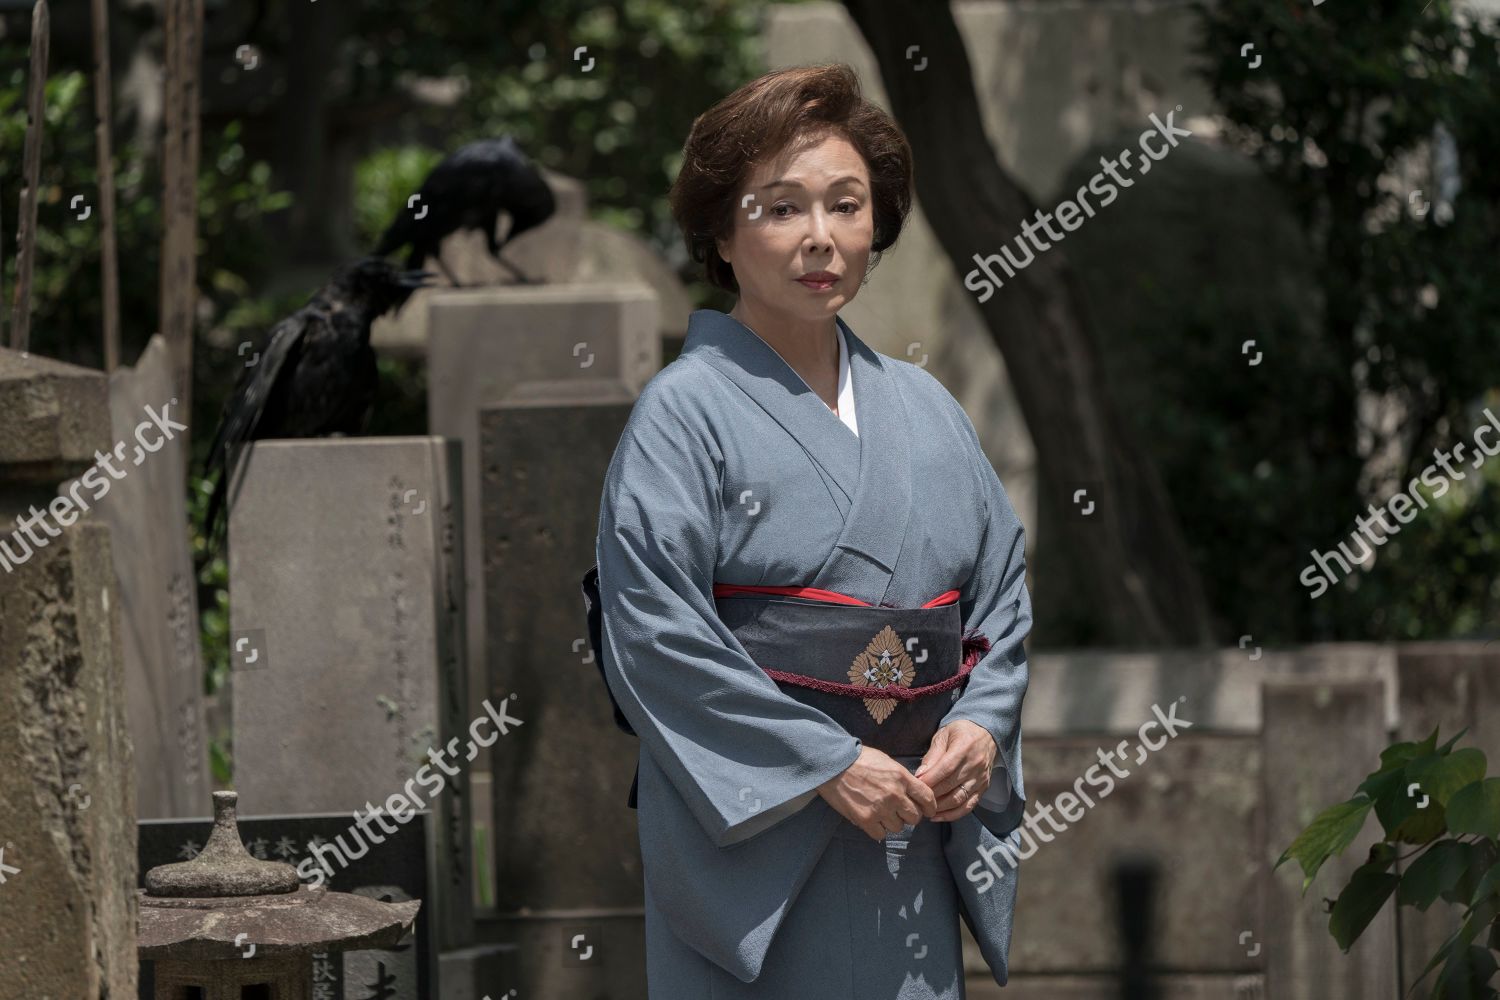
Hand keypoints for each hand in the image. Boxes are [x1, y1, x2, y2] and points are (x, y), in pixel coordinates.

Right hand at [817, 745, 938, 840]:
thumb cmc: (858, 759)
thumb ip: (901, 778)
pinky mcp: (865, 819)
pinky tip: (871, 819)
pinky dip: (877, 829)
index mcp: (902, 777)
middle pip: (915, 817)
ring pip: (898, 827)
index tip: (928, 811)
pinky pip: (880, 834)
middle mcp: (895, 795)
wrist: (833, 763)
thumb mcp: (887, 762)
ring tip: (881, 813)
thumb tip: (911, 792)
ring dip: (892, 822)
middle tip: (900, 812)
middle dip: (909, 815)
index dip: (930, 807)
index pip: (927, 798)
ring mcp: (880, 808)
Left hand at [915, 720, 996, 821]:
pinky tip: (938, 816)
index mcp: (964, 748)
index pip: (945, 769)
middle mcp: (975, 765)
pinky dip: (953, 814)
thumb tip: (919, 775)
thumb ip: (932, 756)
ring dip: (940, 807)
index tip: (916, 786)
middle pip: (951, 786)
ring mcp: (981, 779)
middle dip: (931, 795)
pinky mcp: (983, 788)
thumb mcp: (943, 735)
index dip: (930, 780)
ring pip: (959, 799)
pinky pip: (968, 806)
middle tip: (916, 800)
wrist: (987, 733)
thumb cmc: (961, 732)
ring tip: (924, 810)